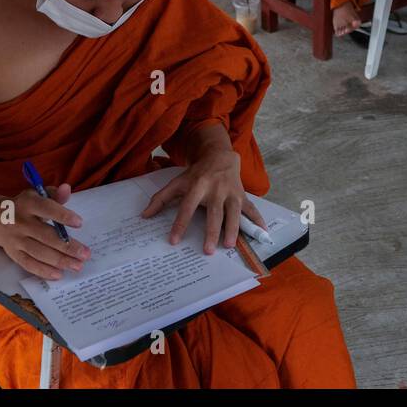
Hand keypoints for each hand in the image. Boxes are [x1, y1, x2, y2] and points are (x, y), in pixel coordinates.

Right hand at [0, 186, 87, 280]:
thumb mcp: (37, 195)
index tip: (79, 223)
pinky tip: (59, 274)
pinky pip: (28, 264)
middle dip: (67, 246)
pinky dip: (43, 271)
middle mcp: (20, 222)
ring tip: (77, 266)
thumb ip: (54, 194)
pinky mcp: (12, 253)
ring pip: (39, 252)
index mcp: (28, 204)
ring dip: (60, 261)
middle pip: (45, 236)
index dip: (63, 216)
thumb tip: (67, 189)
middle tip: (85, 254)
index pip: (46, 209)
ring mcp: (15, 240)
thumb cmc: (24, 206)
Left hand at [141, 152, 265, 254]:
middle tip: (208, 250)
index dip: (180, 223)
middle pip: (214, 213)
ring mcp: (231, 192)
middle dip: (212, 231)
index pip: (187, 207)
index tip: (174, 241)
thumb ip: (161, 199)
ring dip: (233, 229)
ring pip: (233, 212)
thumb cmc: (196, 173)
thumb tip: (144, 216)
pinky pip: (251, 208)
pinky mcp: (242, 195)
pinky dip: (258, 219)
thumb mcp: (178, 182)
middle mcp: (215, 189)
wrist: (220, 156)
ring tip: (230, 245)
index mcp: (197, 186)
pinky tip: (262, 231)